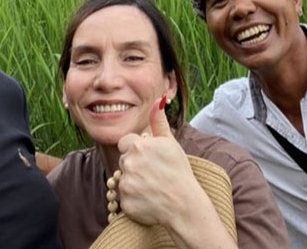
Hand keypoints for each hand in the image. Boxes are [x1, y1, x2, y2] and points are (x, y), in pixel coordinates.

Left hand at [116, 97, 195, 226]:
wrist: (184, 204)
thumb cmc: (179, 170)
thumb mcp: (170, 142)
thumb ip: (159, 121)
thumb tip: (158, 101)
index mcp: (138, 146)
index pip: (125, 143)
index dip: (136, 149)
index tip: (149, 157)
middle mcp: (128, 163)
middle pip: (123, 160)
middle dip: (134, 165)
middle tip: (153, 172)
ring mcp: (126, 184)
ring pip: (122, 179)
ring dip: (133, 182)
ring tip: (151, 185)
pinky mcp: (125, 203)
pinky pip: (124, 198)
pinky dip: (133, 199)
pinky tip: (148, 198)